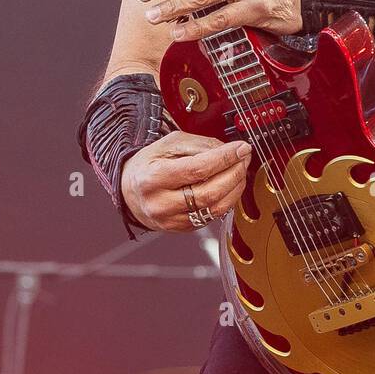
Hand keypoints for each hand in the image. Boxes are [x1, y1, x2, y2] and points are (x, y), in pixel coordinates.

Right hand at [121, 130, 251, 231]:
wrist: (130, 190)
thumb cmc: (150, 164)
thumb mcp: (169, 144)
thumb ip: (199, 145)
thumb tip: (229, 150)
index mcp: (153, 178)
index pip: (197, 169)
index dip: (224, 158)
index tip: (241, 148)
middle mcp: (161, 203)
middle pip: (209, 192)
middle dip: (234, 173)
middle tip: (244, 158)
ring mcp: (171, 220)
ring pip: (215, 208)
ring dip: (235, 188)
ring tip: (240, 171)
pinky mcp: (182, 229)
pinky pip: (212, 217)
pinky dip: (227, 200)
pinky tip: (230, 186)